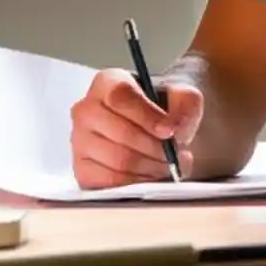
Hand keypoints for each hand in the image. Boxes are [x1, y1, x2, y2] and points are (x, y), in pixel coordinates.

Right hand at [69, 68, 204, 187]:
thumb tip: (174, 128)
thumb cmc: (167, 109)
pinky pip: (109, 182)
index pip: (120, 97)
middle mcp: (86, 109)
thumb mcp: (185, 97)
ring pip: (117, 160)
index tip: (169, 131)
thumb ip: (185, 106)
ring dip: (150, 166)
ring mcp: (80, 140)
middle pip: (120, 133)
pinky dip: (136, 183)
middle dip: (155, 148)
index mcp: (108, 82)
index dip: (147, 117)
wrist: (159, 130)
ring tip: (168, 164)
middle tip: (176, 154)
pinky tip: (151, 175)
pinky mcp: (82, 169)